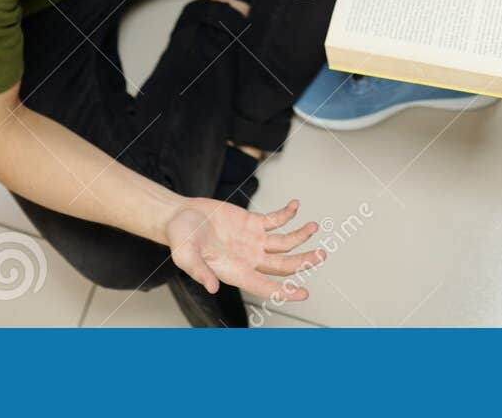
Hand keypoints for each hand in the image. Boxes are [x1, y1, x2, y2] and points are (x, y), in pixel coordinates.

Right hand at [164, 197, 323, 299]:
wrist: (180, 216)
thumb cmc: (181, 238)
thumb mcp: (185, 255)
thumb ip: (199, 271)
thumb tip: (212, 288)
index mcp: (235, 271)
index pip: (265, 286)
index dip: (284, 292)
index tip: (303, 294)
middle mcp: (249, 259)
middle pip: (283, 265)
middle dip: (303, 262)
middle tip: (320, 255)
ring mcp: (253, 241)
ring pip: (284, 243)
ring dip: (300, 236)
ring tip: (313, 228)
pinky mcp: (253, 223)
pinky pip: (276, 220)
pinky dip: (287, 214)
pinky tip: (295, 206)